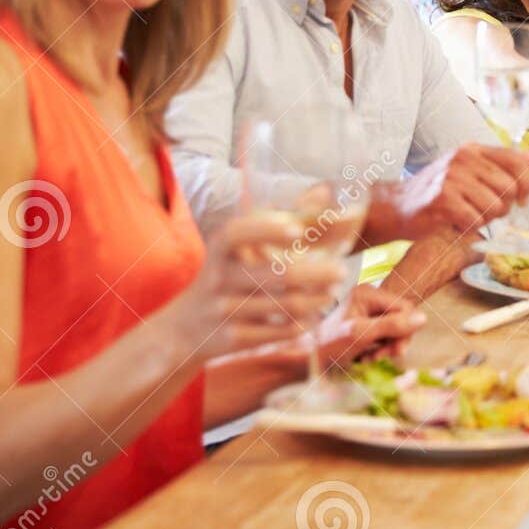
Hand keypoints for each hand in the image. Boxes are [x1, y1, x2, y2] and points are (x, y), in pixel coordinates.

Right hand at [174, 212, 346, 358]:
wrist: (185, 327)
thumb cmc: (229, 276)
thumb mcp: (244, 246)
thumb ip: (286, 219)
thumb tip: (324, 189)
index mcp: (221, 247)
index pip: (237, 233)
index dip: (267, 229)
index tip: (298, 231)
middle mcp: (219, 277)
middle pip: (278, 274)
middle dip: (318, 273)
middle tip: (342, 271)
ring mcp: (224, 309)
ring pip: (286, 304)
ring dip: (318, 298)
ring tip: (333, 291)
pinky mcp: (233, 339)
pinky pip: (279, 331)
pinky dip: (304, 323)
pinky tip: (315, 316)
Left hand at [309, 285, 425, 368]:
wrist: (300, 362)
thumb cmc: (325, 347)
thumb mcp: (361, 336)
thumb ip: (392, 326)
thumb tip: (423, 318)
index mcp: (367, 293)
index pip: (406, 308)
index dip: (405, 330)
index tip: (394, 352)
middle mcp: (368, 298)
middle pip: (402, 318)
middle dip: (394, 340)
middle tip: (380, 357)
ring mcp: (365, 312)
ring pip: (394, 329)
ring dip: (386, 348)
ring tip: (369, 358)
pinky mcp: (363, 325)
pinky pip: (384, 336)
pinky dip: (378, 349)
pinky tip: (365, 357)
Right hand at [370, 144, 528, 239]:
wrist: (395, 207)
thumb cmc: (436, 192)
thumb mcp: (466, 170)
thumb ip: (498, 164)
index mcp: (472, 149)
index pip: (517, 162)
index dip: (526, 184)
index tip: (522, 198)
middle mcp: (463, 159)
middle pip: (510, 188)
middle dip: (504, 206)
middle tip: (486, 211)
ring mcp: (452, 178)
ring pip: (496, 207)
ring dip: (486, 218)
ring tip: (468, 214)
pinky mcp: (443, 200)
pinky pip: (476, 220)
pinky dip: (470, 226)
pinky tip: (457, 221)